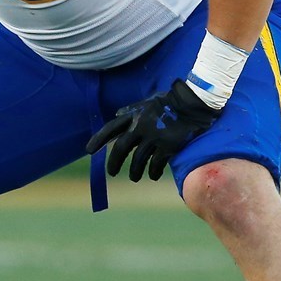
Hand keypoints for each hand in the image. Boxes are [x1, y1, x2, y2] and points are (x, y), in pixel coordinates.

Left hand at [86, 79, 222, 181]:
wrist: (192, 103)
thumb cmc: (169, 102)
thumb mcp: (147, 102)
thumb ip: (131, 110)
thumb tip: (117, 114)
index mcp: (134, 115)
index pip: (111, 128)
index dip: (98, 139)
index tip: (88, 151)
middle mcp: (141, 126)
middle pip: (121, 148)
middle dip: (114, 162)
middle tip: (111, 172)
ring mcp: (154, 136)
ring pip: (138, 160)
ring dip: (135, 171)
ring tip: (134, 177)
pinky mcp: (167, 145)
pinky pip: (156, 164)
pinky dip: (153, 172)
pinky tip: (153, 175)